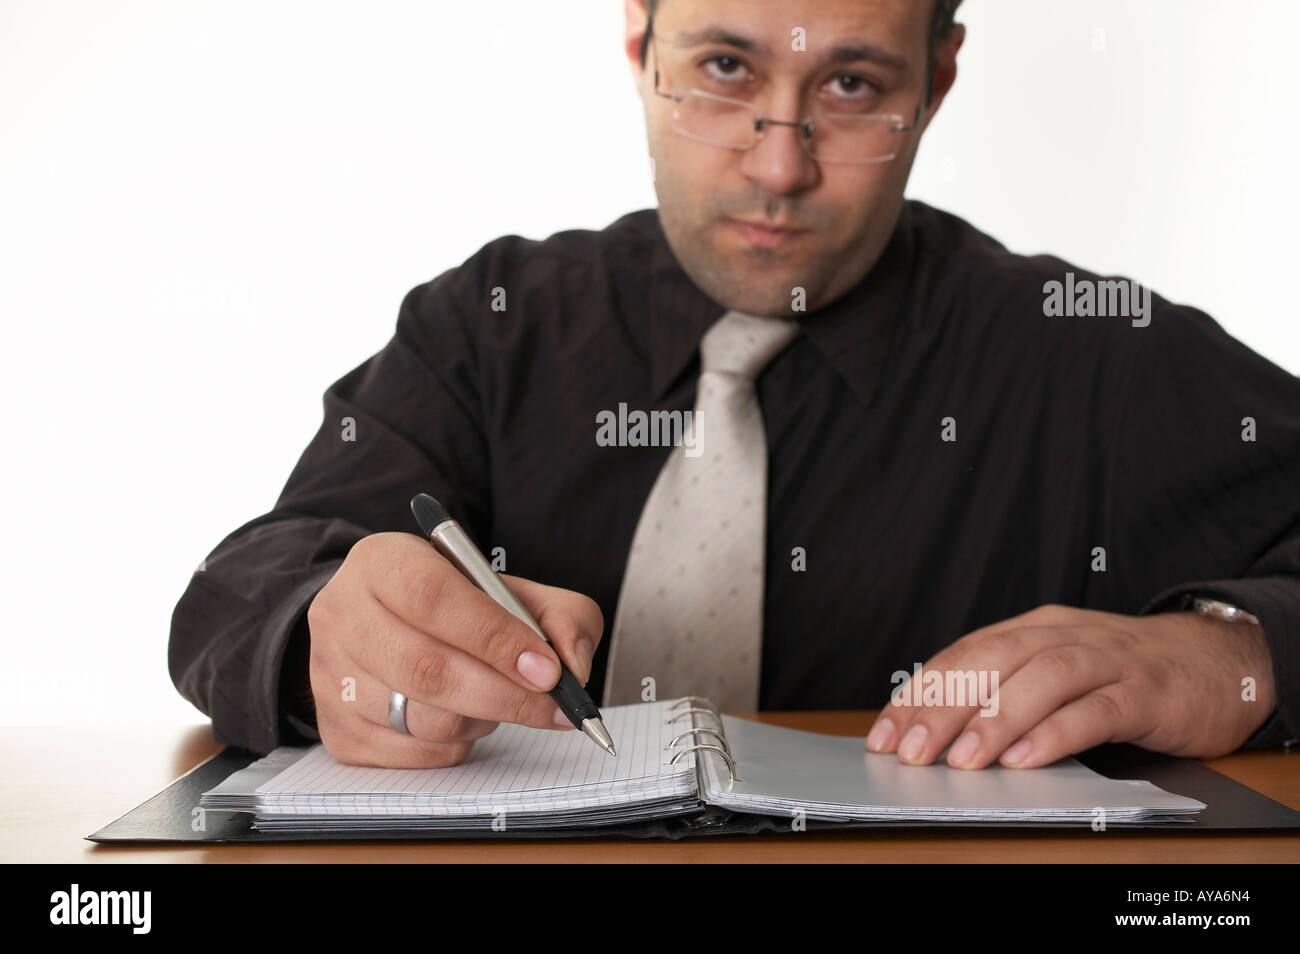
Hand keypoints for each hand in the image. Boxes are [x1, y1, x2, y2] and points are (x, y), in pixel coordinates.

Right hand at [305, 532, 603, 767]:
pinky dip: (458, 744)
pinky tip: (464, 715)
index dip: (496, 637)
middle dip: (505, 695)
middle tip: (553, 705)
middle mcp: (343, 615)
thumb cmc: (452, 606)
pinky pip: (415, 755)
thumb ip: (558, 613)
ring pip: (424, 719)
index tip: (547, 669)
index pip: (435, 599)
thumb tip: (572, 665)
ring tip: (499, 697)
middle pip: (427, 669)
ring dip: (483, 718)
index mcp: (381, 562)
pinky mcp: (337, 731)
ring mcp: (331, 678)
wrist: (384, 623)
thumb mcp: (508, 588)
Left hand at [865, 603, 1275, 768]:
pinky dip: (1058, 734)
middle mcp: (1063, 635)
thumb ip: (1007, 690)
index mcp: (1032, 628)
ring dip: (996, 720)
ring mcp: (1107, 661)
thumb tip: (935, 733)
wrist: (1218, 659)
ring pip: (1042, 680)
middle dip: (944, 707)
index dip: (920, 694)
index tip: (886, 734)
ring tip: (964, 760)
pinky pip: (1097, 711)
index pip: (962, 655)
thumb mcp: (1058, 670)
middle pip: (992, 662)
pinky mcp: (1147, 693)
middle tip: (912, 751)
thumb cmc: (1122, 673)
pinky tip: (1029, 759)